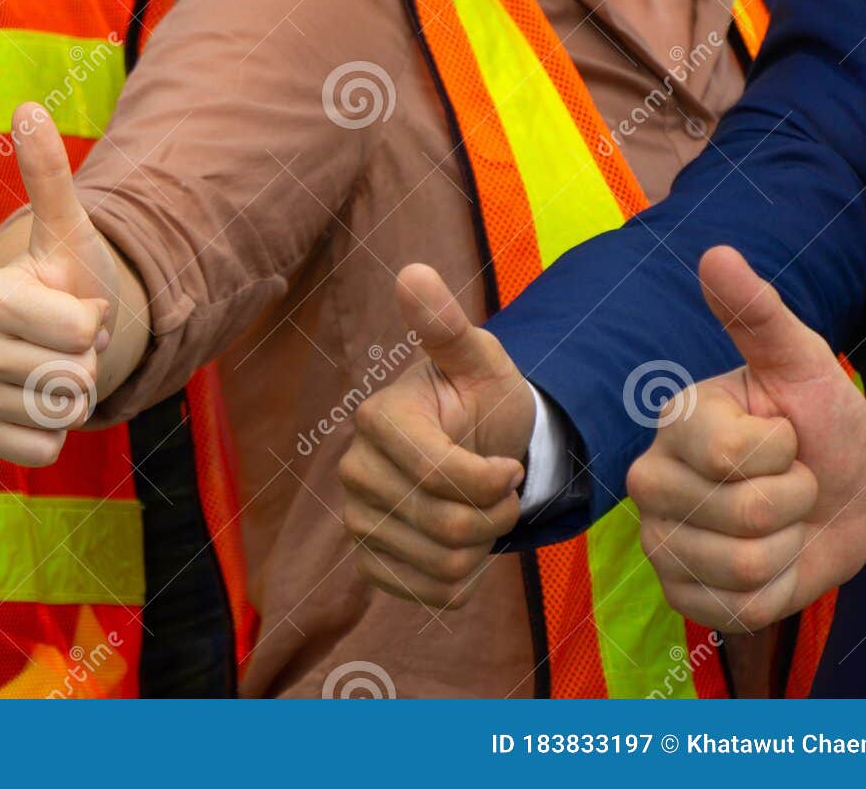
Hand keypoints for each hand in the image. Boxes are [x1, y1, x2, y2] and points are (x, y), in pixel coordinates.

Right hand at [0, 103, 117, 466]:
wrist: (52, 334)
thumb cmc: (65, 280)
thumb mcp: (68, 230)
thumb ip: (49, 176)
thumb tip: (25, 107)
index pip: (79, 332)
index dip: (95, 322)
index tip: (76, 306)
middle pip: (73, 378)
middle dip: (87, 361)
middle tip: (67, 342)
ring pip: (61, 416)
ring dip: (75, 396)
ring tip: (55, 366)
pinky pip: (43, 450)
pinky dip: (56, 432)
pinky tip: (39, 402)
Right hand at [340, 264, 532, 607]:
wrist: (475, 446)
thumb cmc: (481, 398)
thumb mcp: (479, 360)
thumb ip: (447, 325)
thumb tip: (413, 271)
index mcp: (378, 420)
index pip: (443, 478)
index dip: (495, 482)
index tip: (510, 464)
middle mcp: (355, 470)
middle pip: (448, 526)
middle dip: (496, 515)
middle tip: (503, 489)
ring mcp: (357, 519)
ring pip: (443, 565)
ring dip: (484, 545)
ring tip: (484, 512)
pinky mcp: (369, 562)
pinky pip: (428, 594)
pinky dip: (463, 577)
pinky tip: (463, 543)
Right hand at [628, 246, 865, 631]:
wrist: (849, 492)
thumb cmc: (821, 422)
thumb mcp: (802, 362)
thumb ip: (757, 313)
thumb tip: (716, 253)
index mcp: (672, 424)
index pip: (733, 455)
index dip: (784, 452)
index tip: (785, 437)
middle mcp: (649, 481)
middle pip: (746, 515)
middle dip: (795, 500)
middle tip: (789, 482)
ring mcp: (658, 542)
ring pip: (744, 566)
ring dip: (789, 547)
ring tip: (782, 522)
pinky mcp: (680, 595)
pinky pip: (738, 608)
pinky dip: (776, 590)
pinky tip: (770, 560)